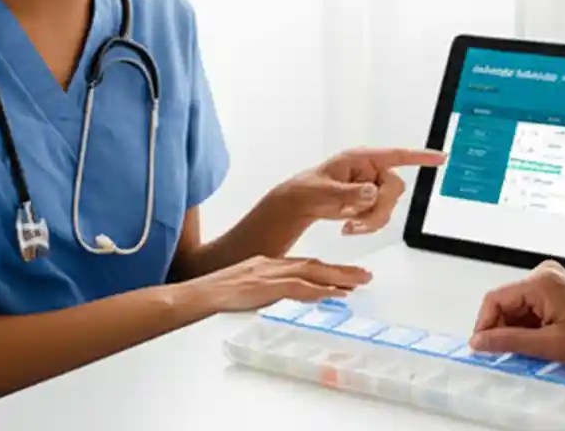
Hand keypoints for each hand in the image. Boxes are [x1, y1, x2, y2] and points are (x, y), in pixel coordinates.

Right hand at [187, 255, 372, 313]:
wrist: (198, 293)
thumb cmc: (215, 294)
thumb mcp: (244, 288)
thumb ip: (263, 291)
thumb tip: (275, 300)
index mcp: (267, 264)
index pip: (303, 266)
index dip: (327, 271)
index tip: (346, 276)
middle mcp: (272, 265)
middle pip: (314, 266)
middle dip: (341, 271)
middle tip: (366, 275)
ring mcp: (270, 274)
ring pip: (312, 273)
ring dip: (339, 278)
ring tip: (360, 282)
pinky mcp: (267, 286)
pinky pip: (299, 287)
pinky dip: (319, 290)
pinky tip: (335, 294)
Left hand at [272, 147, 446, 235]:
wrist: (301, 204)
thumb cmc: (308, 188)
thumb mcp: (325, 191)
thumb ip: (349, 192)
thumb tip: (372, 192)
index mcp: (361, 159)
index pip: (396, 155)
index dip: (420, 157)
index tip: (440, 157)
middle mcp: (371, 171)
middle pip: (395, 188)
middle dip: (379, 208)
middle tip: (356, 220)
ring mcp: (372, 187)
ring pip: (390, 206)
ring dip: (372, 220)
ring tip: (349, 225)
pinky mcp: (371, 202)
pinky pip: (382, 216)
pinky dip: (368, 225)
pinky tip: (349, 226)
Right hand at [470, 260, 564, 369]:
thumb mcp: (552, 345)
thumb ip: (511, 342)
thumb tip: (482, 341)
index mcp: (540, 281)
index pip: (494, 299)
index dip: (484, 325)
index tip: (483, 347)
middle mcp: (545, 277)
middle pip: (506, 304)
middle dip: (503, 331)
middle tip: (508, 356)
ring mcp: (553, 285)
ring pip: (519, 310)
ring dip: (519, 333)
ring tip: (533, 352)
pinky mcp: (561, 295)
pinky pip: (533, 311)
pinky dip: (532, 330)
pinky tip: (543, 346)